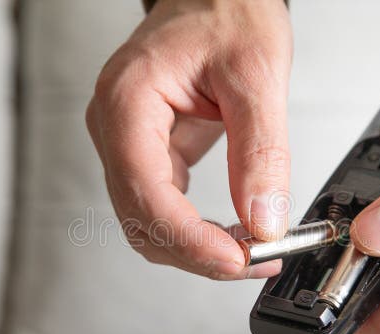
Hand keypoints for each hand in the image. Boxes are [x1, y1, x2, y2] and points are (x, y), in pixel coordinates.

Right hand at [86, 0, 291, 279]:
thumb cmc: (226, 13)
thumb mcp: (256, 75)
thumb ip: (261, 152)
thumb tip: (264, 220)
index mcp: (127, 101)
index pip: (144, 191)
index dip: (189, 238)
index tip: (237, 260)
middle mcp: (115, 127)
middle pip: (141, 220)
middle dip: (197, 253)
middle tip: (256, 262)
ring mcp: (126, 144)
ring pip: (147, 225)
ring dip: (196, 250)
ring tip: (252, 253)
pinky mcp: (147, 154)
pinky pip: (162, 209)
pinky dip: (196, 233)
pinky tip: (234, 234)